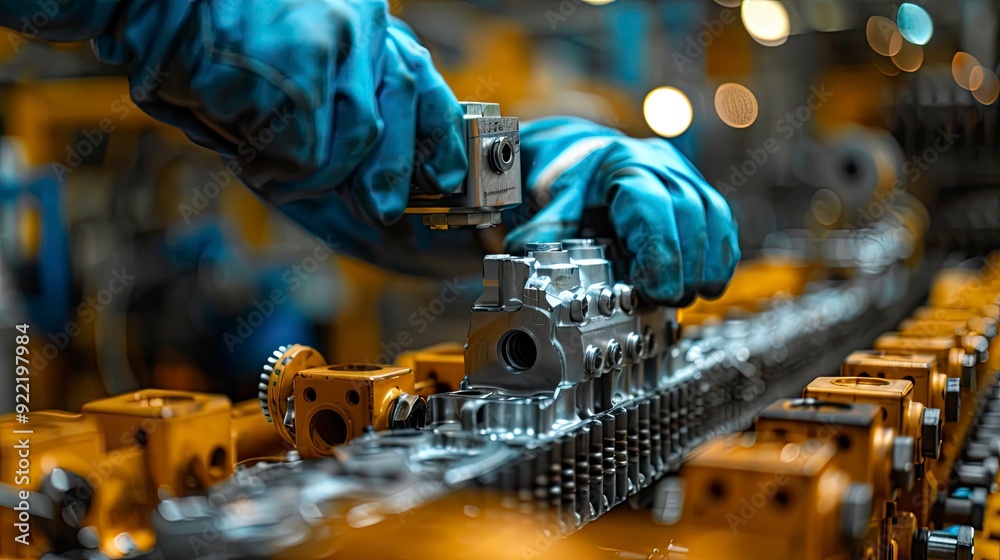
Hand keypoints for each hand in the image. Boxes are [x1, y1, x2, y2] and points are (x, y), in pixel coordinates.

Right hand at [85, 0, 466, 223]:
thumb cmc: (206, 17)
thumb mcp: (289, 42)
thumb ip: (334, 89)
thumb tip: (370, 165)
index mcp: (357, 15)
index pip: (419, 81)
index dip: (437, 137)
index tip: (453, 176)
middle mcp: (356, 25)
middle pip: (391, 121)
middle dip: (386, 174)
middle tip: (379, 206)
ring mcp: (332, 50)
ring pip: (346, 151)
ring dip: (302, 167)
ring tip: (256, 138)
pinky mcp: (301, 79)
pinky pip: (301, 159)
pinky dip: (267, 164)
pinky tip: (233, 129)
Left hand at [507, 117, 739, 305]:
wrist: (569, 154)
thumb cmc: (559, 179)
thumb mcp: (545, 205)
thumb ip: (544, 235)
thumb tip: (534, 266)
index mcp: (619, 162)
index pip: (652, 207)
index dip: (661, 253)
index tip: (658, 290)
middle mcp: (656, 161)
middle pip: (689, 211)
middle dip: (686, 263)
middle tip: (674, 299)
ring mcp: (679, 171)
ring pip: (711, 212)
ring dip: (708, 260)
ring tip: (694, 294)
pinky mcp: (693, 186)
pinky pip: (718, 217)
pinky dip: (719, 251)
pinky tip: (710, 281)